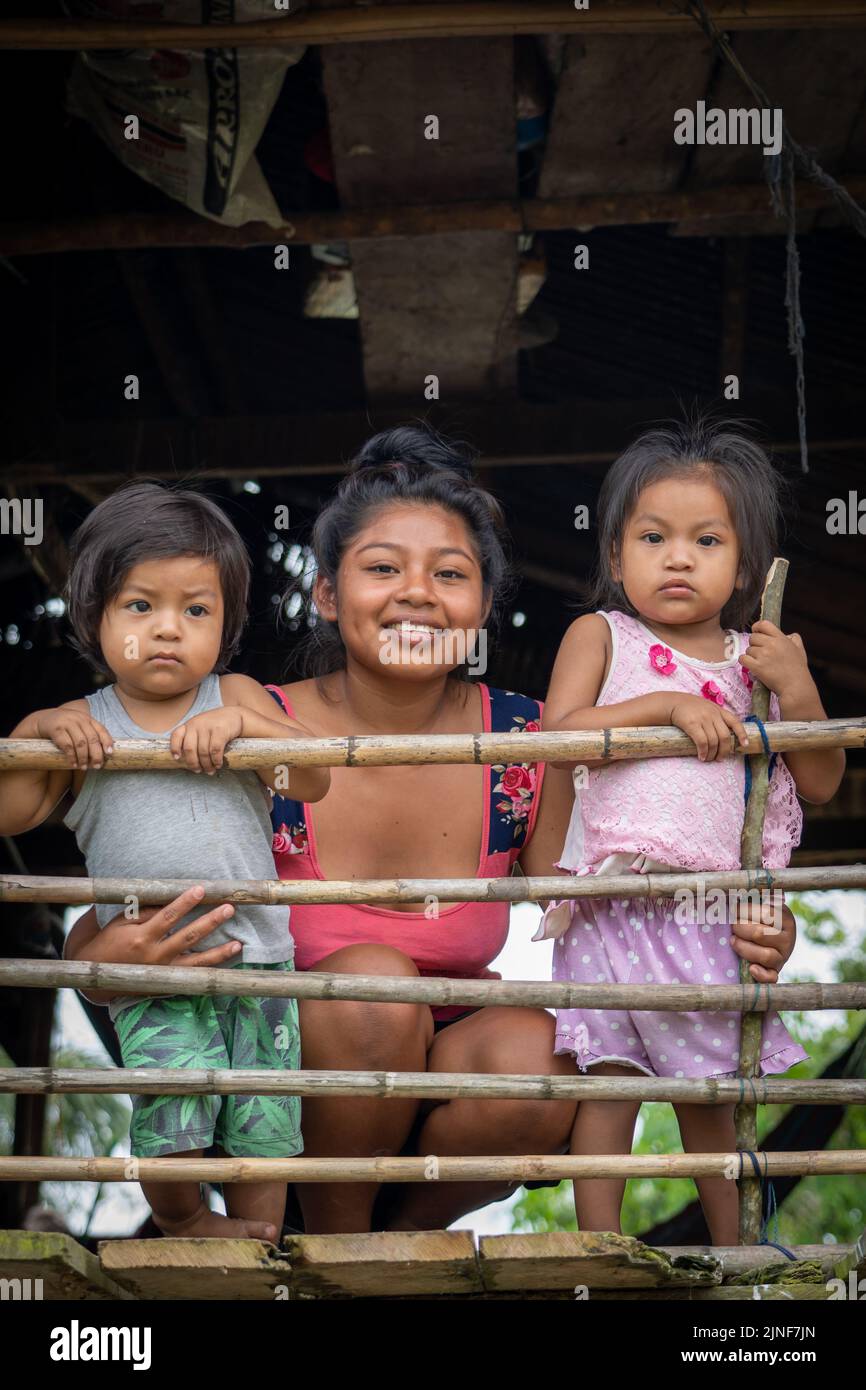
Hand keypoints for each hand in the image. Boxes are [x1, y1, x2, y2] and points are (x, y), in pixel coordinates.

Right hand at [34, 707, 113, 769]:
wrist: (43, 719)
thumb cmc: (65, 727)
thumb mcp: (79, 727)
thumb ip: (89, 736)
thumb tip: (105, 753)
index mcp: (87, 719)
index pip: (101, 730)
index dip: (107, 742)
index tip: (109, 754)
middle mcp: (79, 719)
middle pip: (92, 738)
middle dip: (96, 754)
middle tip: (97, 766)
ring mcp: (67, 723)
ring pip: (80, 742)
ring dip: (83, 757)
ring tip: (83, 767)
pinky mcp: (56, 729)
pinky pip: (66, 745)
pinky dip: (71, 756)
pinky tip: (73, 763)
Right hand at [66, 886, 241, 1002]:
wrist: (99, 975)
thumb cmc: (111, 940)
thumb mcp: (121, 922)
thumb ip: (146, 912)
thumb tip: (171, 899)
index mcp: (141, 938)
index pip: (167, 917)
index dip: (184, 903)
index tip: (200, 889)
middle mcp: (154, 956)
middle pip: (187, 938)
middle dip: (209, 922)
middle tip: (229, 908)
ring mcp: (163, 972)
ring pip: (195, 962)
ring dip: (218, 953)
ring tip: (237, 943)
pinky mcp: (167, 983)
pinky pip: (193, 976)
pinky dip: (211, 969)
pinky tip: (227, 960)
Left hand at [170, 707, 244, 774]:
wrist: (235, 715)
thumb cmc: (216, 726)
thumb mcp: (201, 727)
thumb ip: (194, 738)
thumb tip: (190, 761)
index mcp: (189, 725)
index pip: (176, 735)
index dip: (174, 748)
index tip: (177, 758)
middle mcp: (196, 724)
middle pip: (189, 748)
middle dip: (193, 763)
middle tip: (198, 771)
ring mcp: (207, 727)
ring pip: (203, 752)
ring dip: (207, 765)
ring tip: (210, 770)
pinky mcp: (220, 730)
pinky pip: (215, 750)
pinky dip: (216, 760)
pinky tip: (218, 764)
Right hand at [668, 694, 749, 761]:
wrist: (671, 703)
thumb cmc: (688, 708)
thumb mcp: (706, 707)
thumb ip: (715, 717)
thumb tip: (722, 736)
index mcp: (718, 710)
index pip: (735, 722)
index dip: (742, 734)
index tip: (745, 745)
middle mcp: (713, 714)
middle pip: (725, 736)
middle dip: (725, 750)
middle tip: (720, 758)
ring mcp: (703, 719)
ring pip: (714, 741)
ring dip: (713, 754)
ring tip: (708, 759)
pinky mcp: (692, 724)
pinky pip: (702, 742)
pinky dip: (704, 752)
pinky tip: (701, 756)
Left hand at [729, 895, 794, 983]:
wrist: (767, 941)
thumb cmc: (756, 918)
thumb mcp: (758, 904)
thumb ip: (751, 895)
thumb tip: (739, 884)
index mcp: (785, 917)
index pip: (765, 913)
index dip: (744, 911)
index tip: (734, 909)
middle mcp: (788, 938)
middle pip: (760, 934)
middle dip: (740, 928)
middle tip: (733, 925)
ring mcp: (783, 956)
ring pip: (764, 955)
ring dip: (743, 948)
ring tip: (733, 941)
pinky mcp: (776, 972)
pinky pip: (771, 978)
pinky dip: (760, 974)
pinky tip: (750, 967)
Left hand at [740, 621, 812, 702]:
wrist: (795, 687)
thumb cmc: (798, 670)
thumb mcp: (800, 650)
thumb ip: (794, 639)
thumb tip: (788, 635)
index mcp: (781, 638)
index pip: (764, 624)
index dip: (757, 627)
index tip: (756, 631)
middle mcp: (771, 644)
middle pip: (753, 637)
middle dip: (755, 645)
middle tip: (761, 654)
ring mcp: (763, 655)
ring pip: (748, 649)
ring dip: (752, 656)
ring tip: (761, 663)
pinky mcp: (757, 666)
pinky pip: (743, 659)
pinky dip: (745, 662)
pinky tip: (751, 666)